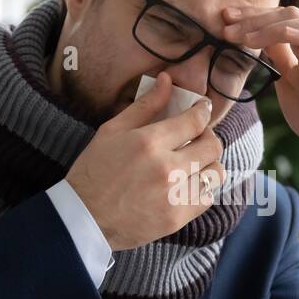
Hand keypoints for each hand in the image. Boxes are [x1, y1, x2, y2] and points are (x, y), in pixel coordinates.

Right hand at [65, 73, 226, 250]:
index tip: (202, 110)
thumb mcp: (112, 131)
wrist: (83, 218)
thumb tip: (167, 80)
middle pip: (212, 146)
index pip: (195, 121)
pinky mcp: (177, 218)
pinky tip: (187, 186)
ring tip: (194, 163)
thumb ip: (144, 106)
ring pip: (215, 173)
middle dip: (208, 137)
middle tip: (197, 137)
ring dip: (208, 164)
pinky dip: (202, 190)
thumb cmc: (93, 171)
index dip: (203, 112)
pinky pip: (207, 199)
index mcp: (149, 142)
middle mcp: (167, 168)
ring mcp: (174, 196)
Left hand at [222, 6, 298, 172]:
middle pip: (286, 15)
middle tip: (227, 20)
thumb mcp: (287, 83)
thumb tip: (253, 39)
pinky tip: (279, 35)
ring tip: (245, 37)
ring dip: (270, 25)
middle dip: (254, 16)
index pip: (276, 21)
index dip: (251, 17)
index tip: (224, 19)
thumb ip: (277, 59)